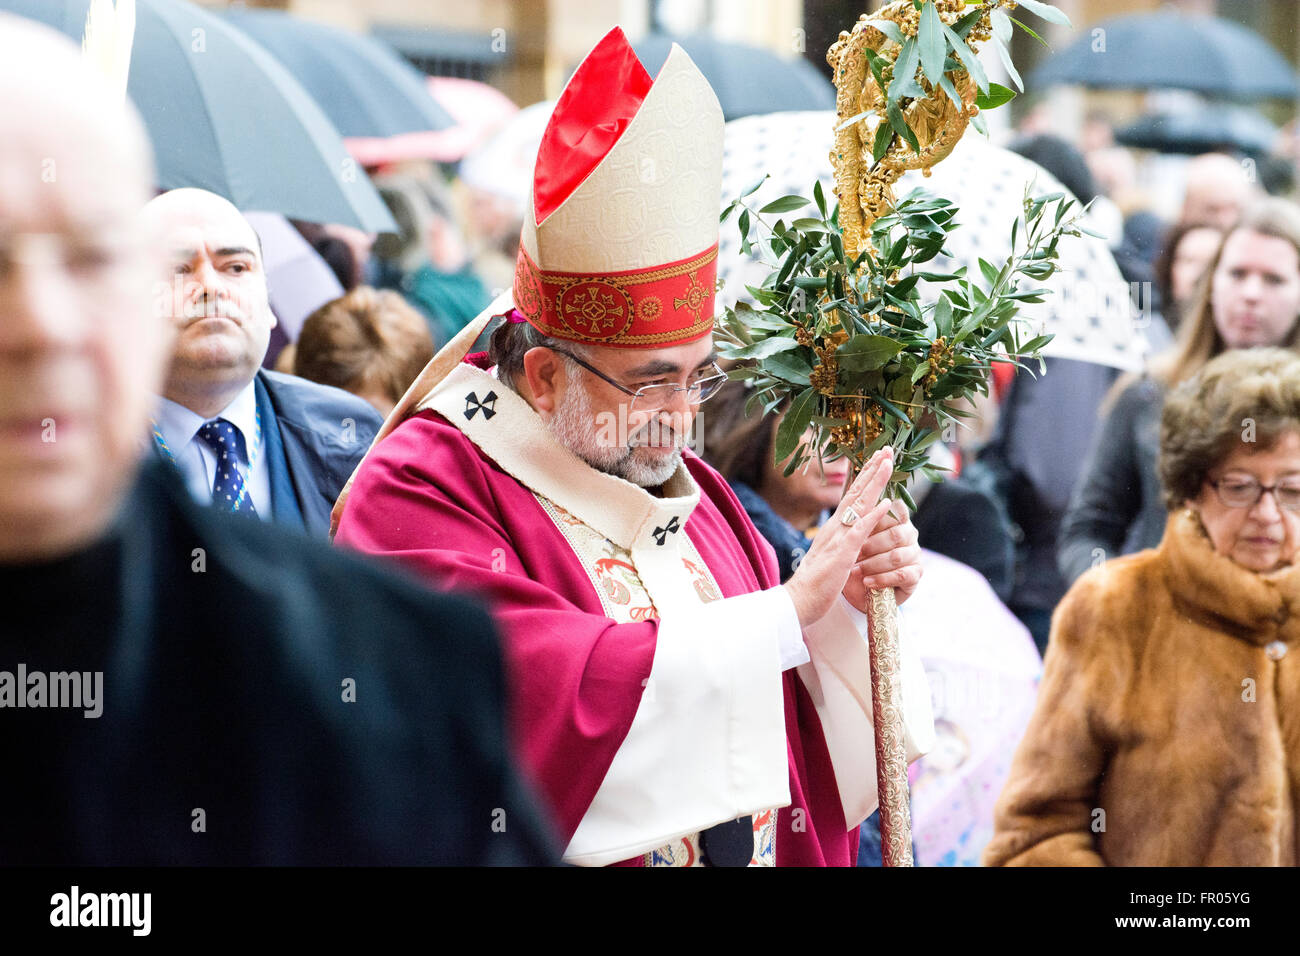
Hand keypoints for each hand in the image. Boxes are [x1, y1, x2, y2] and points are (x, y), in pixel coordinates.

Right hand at [783, 446, 896, 628]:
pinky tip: (886, 504)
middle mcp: (835, 527)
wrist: (798, 601)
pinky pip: (860, 531)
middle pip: (856, 492)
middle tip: (888, 449)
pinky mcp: (842, 553)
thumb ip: (843, 543)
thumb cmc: (815, 584)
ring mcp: (838, 538)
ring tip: (888, 464)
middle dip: (873, 469)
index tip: (879, 460)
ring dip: (874, 483)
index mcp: (834, 528)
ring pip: (859, 504)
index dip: (866, 478)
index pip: (853, 497)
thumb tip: (854, 534)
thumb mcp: (833, 557)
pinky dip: (873, 516)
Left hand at [841, 499, 922, 610]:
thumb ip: (860, 516)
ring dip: (872, 564)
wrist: (859, 590)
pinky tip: (867, 582)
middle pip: (895, 534)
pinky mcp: (915, 574)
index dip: (884, 509)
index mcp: (896, 519)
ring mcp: (914, 554)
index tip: (876, 506)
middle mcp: (909, 534)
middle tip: (853, 553)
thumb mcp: (853, 536)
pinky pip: (902, 575)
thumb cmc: (855, 558)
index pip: (895, 509)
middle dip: (872, 545)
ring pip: (896, 556)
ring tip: (854, 570)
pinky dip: (881, 579)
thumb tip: (854, 491)